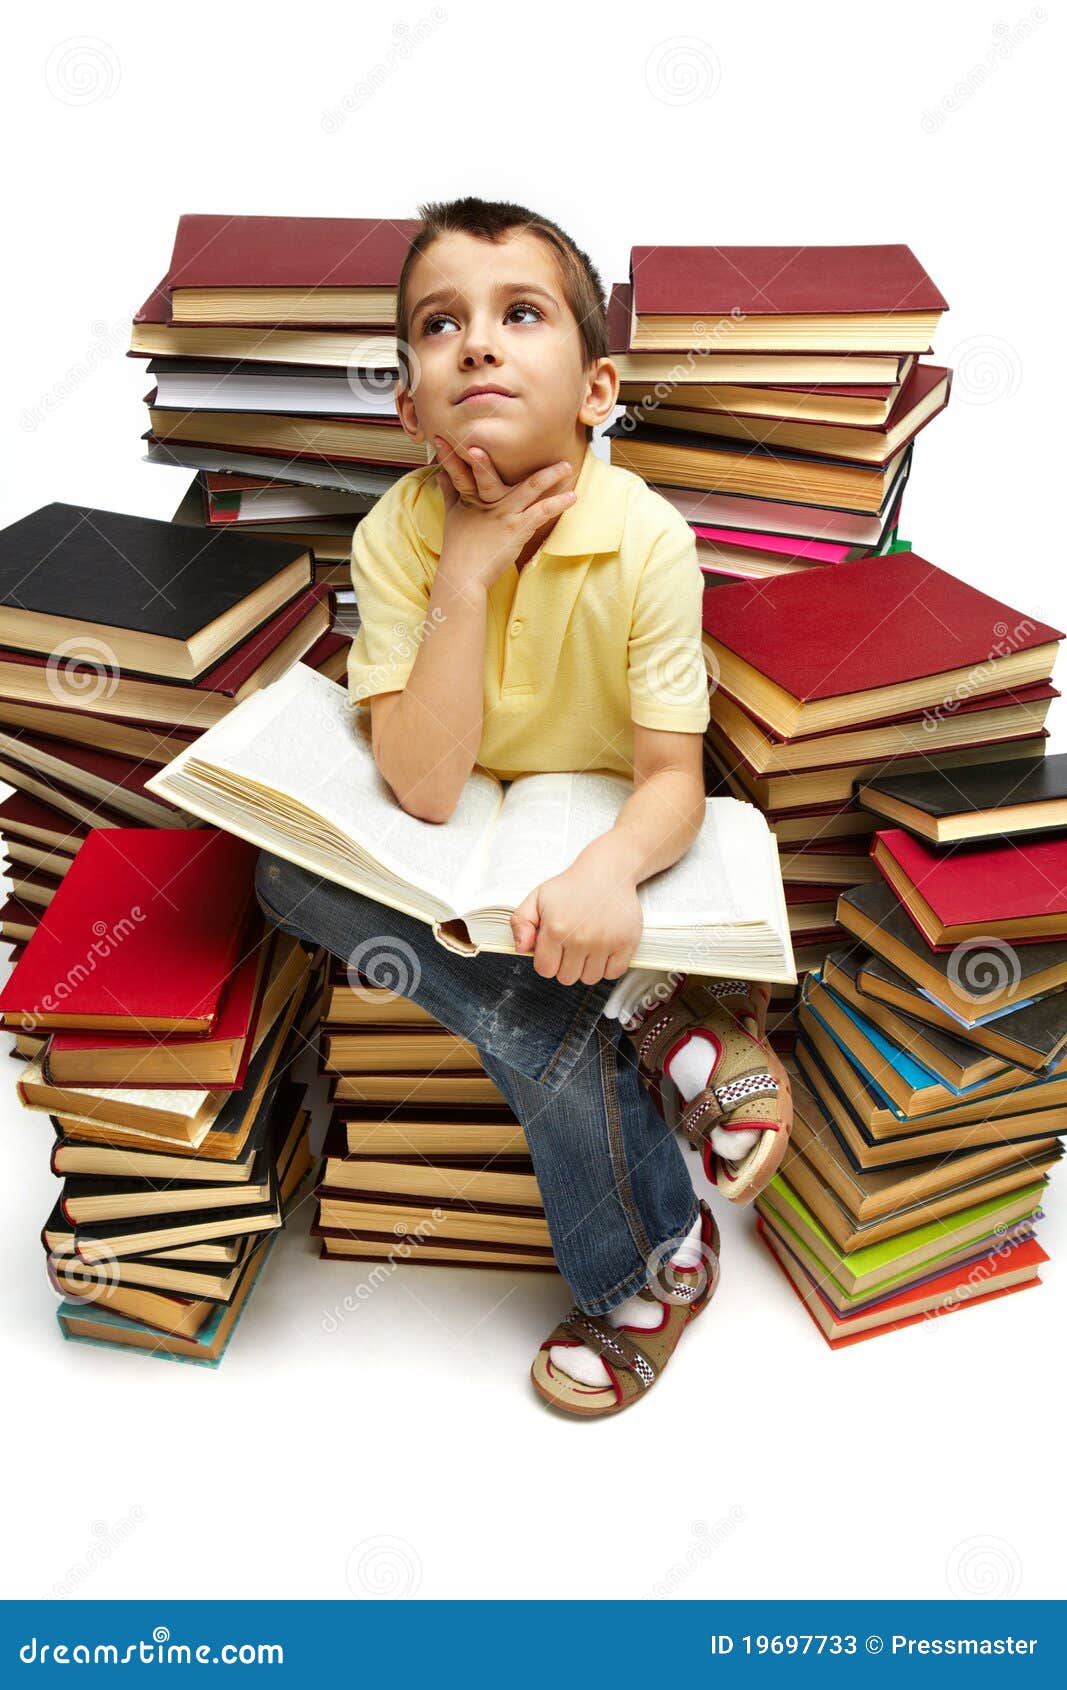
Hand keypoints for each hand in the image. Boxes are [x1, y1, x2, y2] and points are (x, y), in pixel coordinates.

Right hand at [430, 434, 576, 593]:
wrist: (463, 575)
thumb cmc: (458, 547)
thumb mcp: (452, 515)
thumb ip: (449, 491)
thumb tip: (440, 474)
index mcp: (470, 495)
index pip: (464, 467)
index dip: (457, 449)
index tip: (456, 430)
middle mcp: (487, 500)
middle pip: (499, 470)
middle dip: (512, 450)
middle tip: (536, 434)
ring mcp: (503, 513)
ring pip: (530, 487)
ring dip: (551, 475)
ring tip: (567, 466)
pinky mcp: (516, 529)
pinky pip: (541, 512)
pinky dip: (558, 503)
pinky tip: (572, 497)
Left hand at [510, 840, 644, 986]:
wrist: (607, 872)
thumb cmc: (572, 886)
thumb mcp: (537, 897)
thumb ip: (521, 922)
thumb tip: (522, 948)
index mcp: (556, 929)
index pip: (545, 970)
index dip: (547, 961)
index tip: (553, 949)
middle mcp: (581, 939)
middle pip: (567, 978)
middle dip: (566, 965)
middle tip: (571, 945)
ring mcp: (605, 942)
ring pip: (590, 978)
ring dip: (587, 967)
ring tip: (588, 947)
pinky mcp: (626, 943)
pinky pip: (613, 973)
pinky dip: (608, 967)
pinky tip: (603, 951)